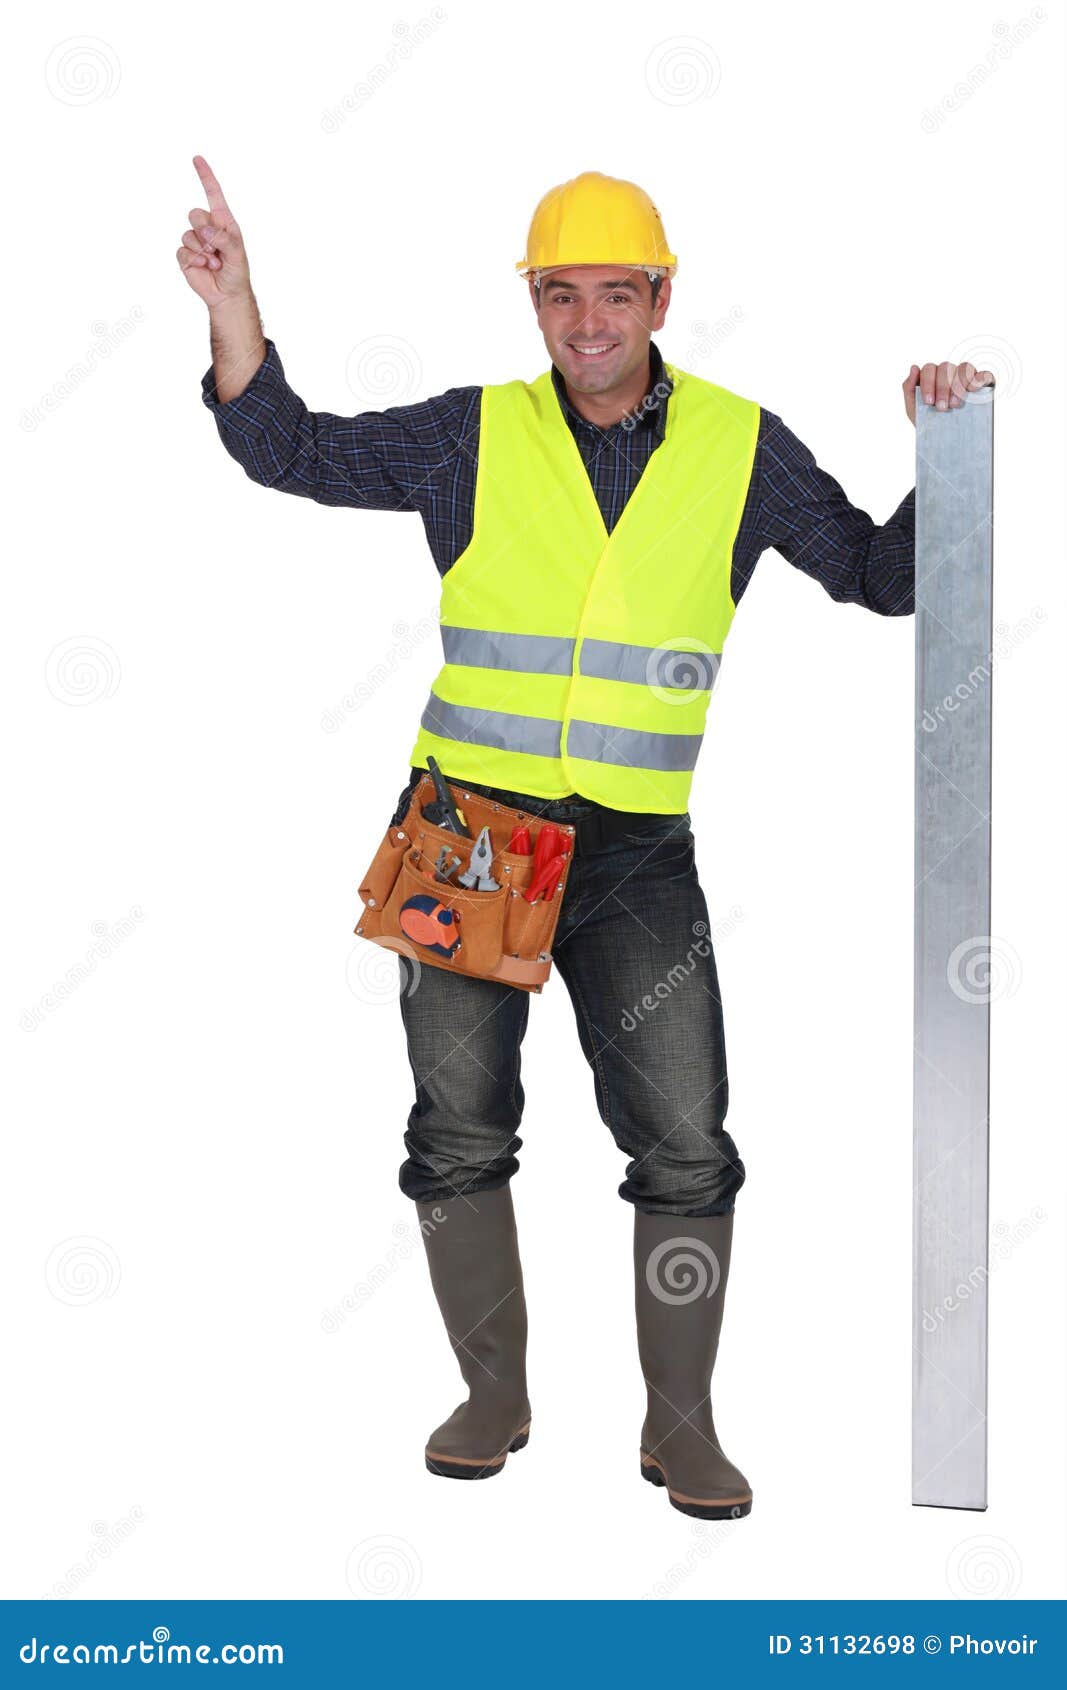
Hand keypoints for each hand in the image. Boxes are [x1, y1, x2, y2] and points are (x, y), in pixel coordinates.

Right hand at [176, 155, 251, 309]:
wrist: (227, 294)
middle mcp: (207, 227)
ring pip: (188, 234)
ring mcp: (195, 240)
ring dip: (202, 252)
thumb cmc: (236, 272)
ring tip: (214, 263)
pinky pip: (182, 250)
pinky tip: (204, 268)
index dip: (205, 176)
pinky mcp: (186, 255)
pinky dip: (194, 260)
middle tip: (216, 250)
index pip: (213, 194)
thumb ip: (223, 239)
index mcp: (223, 221)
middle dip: (205, 232)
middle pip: (195, 214)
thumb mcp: (237, 254)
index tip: (197, 159)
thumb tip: (204, 230)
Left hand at [903, 361, 994, 425]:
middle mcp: (950, 372)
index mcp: (933, 376)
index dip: (928, 383)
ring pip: (964, 368)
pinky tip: (973, 389)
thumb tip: (914, 367)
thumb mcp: (913, 408)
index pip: (929, 369)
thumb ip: (908, 388)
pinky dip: (979, 379)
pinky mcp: (982, 383)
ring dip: (959, 385)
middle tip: (942, 408)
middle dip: (943, 388)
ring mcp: (966, 376)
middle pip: (946, 367)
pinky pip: (984, 374)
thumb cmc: (928, 421)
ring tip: (955, 405)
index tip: (929, 402)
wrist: (943, 440)